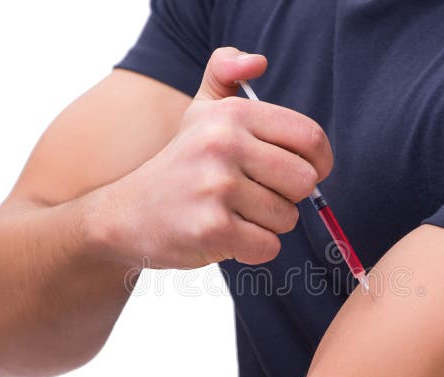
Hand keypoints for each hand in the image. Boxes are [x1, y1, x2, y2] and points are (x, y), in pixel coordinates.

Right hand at [91, 47, 333, 268]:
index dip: (317, 163)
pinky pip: (268, 246)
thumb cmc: (180, 165)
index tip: (300, 173)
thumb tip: (258, 61)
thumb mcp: (199, 111)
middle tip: (254, 197)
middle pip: (304, 182)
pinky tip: (226, 235)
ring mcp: (217, 188)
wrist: (126, 214)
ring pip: (287, 218)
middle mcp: (223, 144)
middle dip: (287, 197)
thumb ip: (225, 74)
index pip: (310, 138)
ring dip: (268, 225)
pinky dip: (254, 249)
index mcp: (231, 114)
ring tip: (233, 214)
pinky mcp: (213, 229)